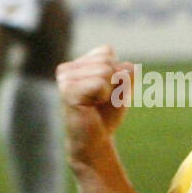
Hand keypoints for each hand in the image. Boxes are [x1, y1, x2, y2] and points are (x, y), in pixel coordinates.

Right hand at [56, 45, 135, 163]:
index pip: (106, 51)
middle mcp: (66, 69)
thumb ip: (127, 71)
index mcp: (76, 64)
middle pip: (107, 61)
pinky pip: (100, 84)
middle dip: (113, 83)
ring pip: (105, 71)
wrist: (95, 140)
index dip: (115, 73)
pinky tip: (91, 107)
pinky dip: (104, 96)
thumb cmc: (106, 114)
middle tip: (100, 101)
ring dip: (109, 92)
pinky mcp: (67, 91)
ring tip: (95, 105)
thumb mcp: (123, 87)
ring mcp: (64, 79)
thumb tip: (124, 69)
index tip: (104, 91)